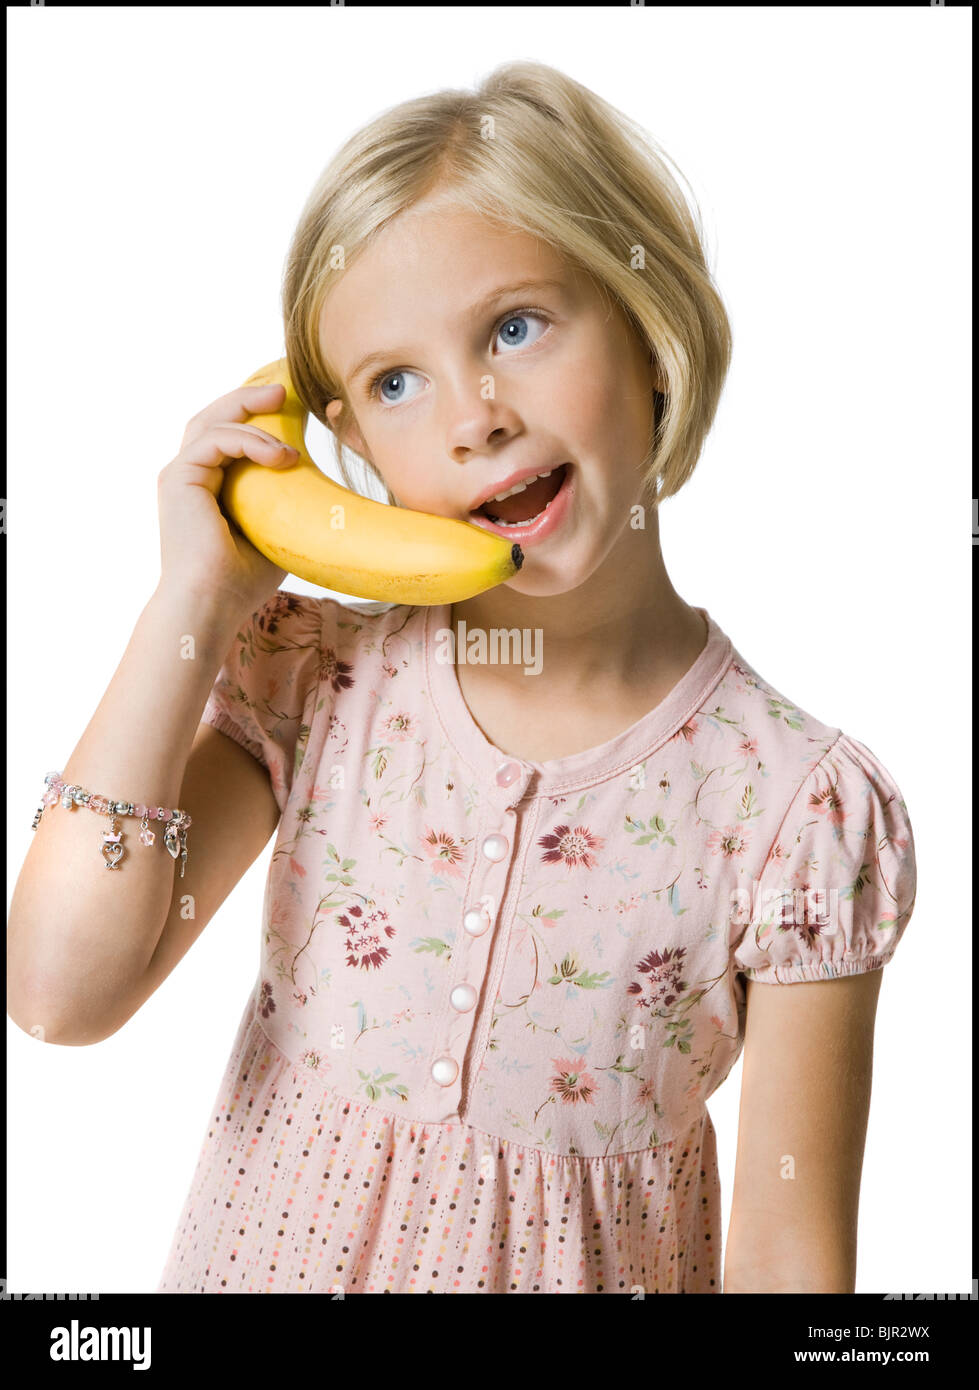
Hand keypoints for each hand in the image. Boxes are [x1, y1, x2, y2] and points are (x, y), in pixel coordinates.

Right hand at [155, 382, 297, 619]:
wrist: (211, 604)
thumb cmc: (242, 580)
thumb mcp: (274, 531)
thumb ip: (285, 503)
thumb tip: (324, 491)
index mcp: (207, 487)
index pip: (227, 436)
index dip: (254, 415)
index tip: (289, 404)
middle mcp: (189, 476)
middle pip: (214, 418)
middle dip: (248, 397)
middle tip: (284, 388)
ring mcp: (180, 476)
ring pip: (211, 421)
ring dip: (249, 408)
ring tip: (285, 403)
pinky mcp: (179, 478)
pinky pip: (215, 440)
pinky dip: (249, 440)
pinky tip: (282, 455)